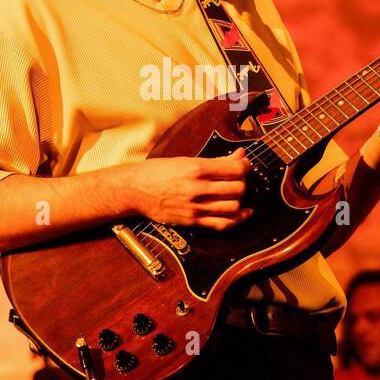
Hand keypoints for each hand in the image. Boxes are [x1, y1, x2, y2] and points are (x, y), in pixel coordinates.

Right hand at [127, 148, 251, 229]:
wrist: (134, 190)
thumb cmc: (157, 172)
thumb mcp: (185, 160)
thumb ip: (215, 161)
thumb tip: (239, 155)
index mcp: (196, 168)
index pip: (235, 169)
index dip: (245, 165)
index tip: (243, 164)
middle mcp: (197, 188)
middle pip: (238, 188)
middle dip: (242, 181)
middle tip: (237, 178)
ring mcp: (195, 207)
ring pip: (233, 206)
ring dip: (239, 199)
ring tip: (234, 194)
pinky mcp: (193, 221)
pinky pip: (222, 224)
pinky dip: (238, 219)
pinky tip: (243, 212)